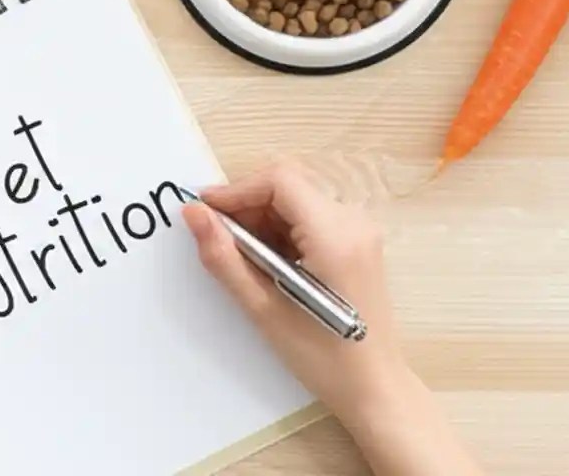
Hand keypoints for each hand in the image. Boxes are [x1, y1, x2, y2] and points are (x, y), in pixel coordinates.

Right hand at [182, 161, 482, 475]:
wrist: (374, 387)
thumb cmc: (324, 358)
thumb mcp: (263, 309)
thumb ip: (224, 257)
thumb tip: (194, 215)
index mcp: (335, 235)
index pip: (280, 180)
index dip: (236, 189)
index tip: (204, 212)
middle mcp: (353, 222)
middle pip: (288, 186)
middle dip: (247, 206)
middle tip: (219, 240)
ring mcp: (360, 231)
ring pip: (297, 200)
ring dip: (263, 220)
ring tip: (244, 260)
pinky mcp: (358, 243)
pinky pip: (311, 218)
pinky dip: (282, 231)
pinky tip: (269, 266)